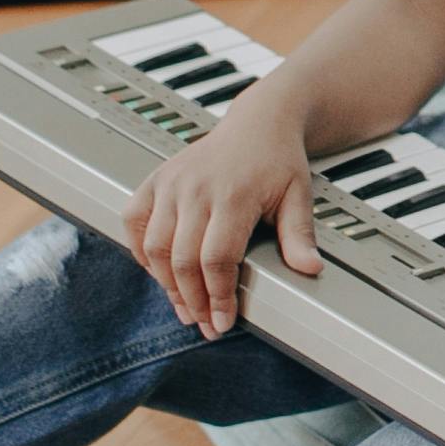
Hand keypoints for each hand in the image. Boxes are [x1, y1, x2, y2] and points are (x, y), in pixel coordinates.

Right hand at [126, 102, 320, 337]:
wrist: (258, 122)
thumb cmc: (277, 159)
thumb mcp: (298, 195)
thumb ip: (299, 235)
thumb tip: (310, 268)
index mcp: (233, 194)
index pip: (217, 258)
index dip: (218, 296)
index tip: (224, 320)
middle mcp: (195, 188)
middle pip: (182, 259)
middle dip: (193, 301)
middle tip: (206, 323)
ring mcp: (171, 183)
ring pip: (154, 247)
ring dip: (166, 284)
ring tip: (185, 306)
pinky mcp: (156, 180)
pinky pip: (134, 221)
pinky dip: (140, 251)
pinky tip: (158, 271)